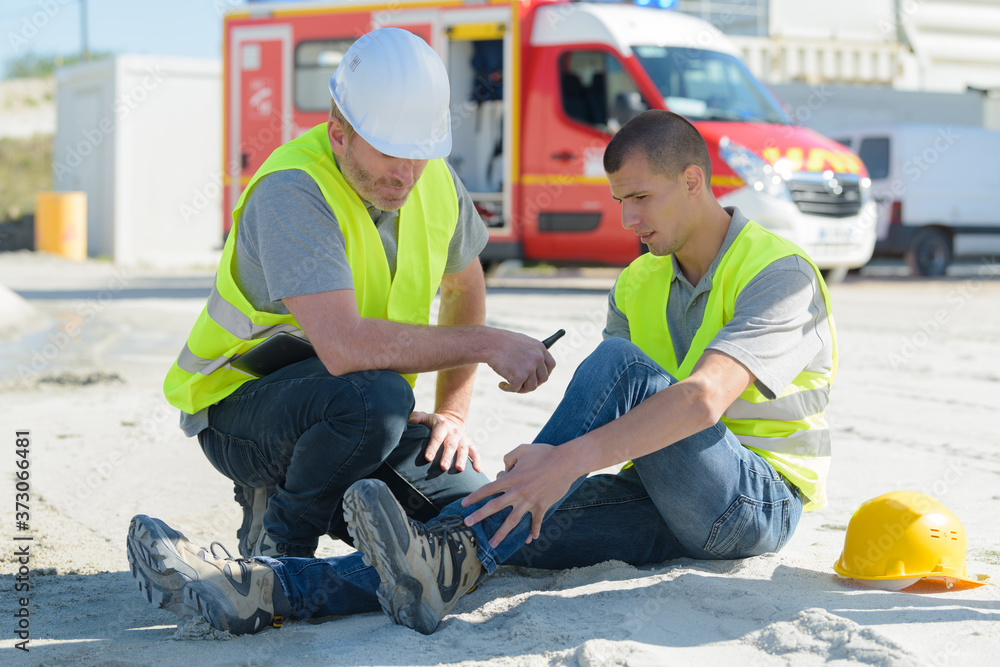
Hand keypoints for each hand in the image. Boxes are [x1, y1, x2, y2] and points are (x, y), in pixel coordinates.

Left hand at [410, 410, 481, 472]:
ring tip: (459, 469)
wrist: (452, 419)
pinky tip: (477, 470)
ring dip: (462, 459)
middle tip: (443, 467)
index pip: (437, 437)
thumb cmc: (435, 422)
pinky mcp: (470, 444)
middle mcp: (454, 432)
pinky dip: (477, 461)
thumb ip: (418, 417)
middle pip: (451, 445)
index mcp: (442, 426)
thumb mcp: (427, 417)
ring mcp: (463, 438)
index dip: (432, 448)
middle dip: (447, 456)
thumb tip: (411, 419)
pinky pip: (475, 452)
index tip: (427, 458)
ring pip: (464, 449)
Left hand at [460, 443, 574, 547]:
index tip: (463, 504)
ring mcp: (530, 501)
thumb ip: (508, 458)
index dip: (474, 497)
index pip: (488, 489)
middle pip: (494, 507)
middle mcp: (518, 492)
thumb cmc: (544, 453)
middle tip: (467, 524)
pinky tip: (531, 539)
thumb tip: (503, 470)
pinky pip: (536, 521)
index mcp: (512, 478)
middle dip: (479, 516)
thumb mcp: (522, 449)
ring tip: (492, 544)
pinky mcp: (542, 506)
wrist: (567, 462)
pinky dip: (534, 531)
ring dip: (501, 534)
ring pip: (512, 521)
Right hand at [487, 331, 555, 393]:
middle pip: (543, 379)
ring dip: (521, 388)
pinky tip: (501, 384)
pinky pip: (516, 389)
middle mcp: (538, 358)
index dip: (545, 373)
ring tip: (510, 384)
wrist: (489, 343)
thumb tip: (536, 369)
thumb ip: (532, 354)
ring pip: (531, 387)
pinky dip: (508, 388)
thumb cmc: (502, 342)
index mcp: (540, 348)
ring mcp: (529, 367)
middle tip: (522, 384)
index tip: (537, 377)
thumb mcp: (523, 343)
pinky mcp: (519, 376)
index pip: (551, 365)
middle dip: (533, 383)